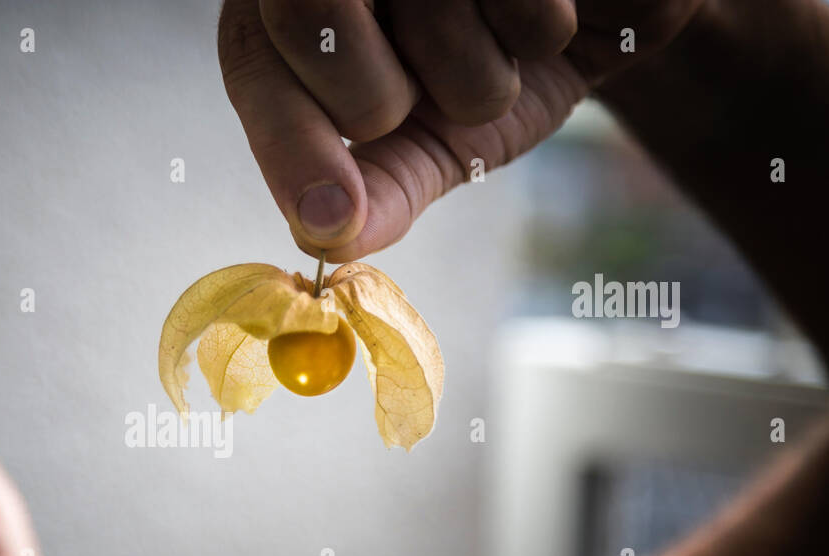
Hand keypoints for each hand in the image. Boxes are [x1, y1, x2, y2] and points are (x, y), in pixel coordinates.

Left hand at [217, 0, 703, 259]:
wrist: (599, 12)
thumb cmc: (491, 66)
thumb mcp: (428, 142)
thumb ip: (375, 190)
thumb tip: (327, 240)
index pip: (250, 51)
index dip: (282, 139)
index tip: (327, 220)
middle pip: (308, 17)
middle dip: (372, 102)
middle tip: (416, 106)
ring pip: (429, 20)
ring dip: (481, 80)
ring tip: (496, 51)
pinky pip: (521, 5)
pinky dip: (541, 35)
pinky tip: (546, 7)